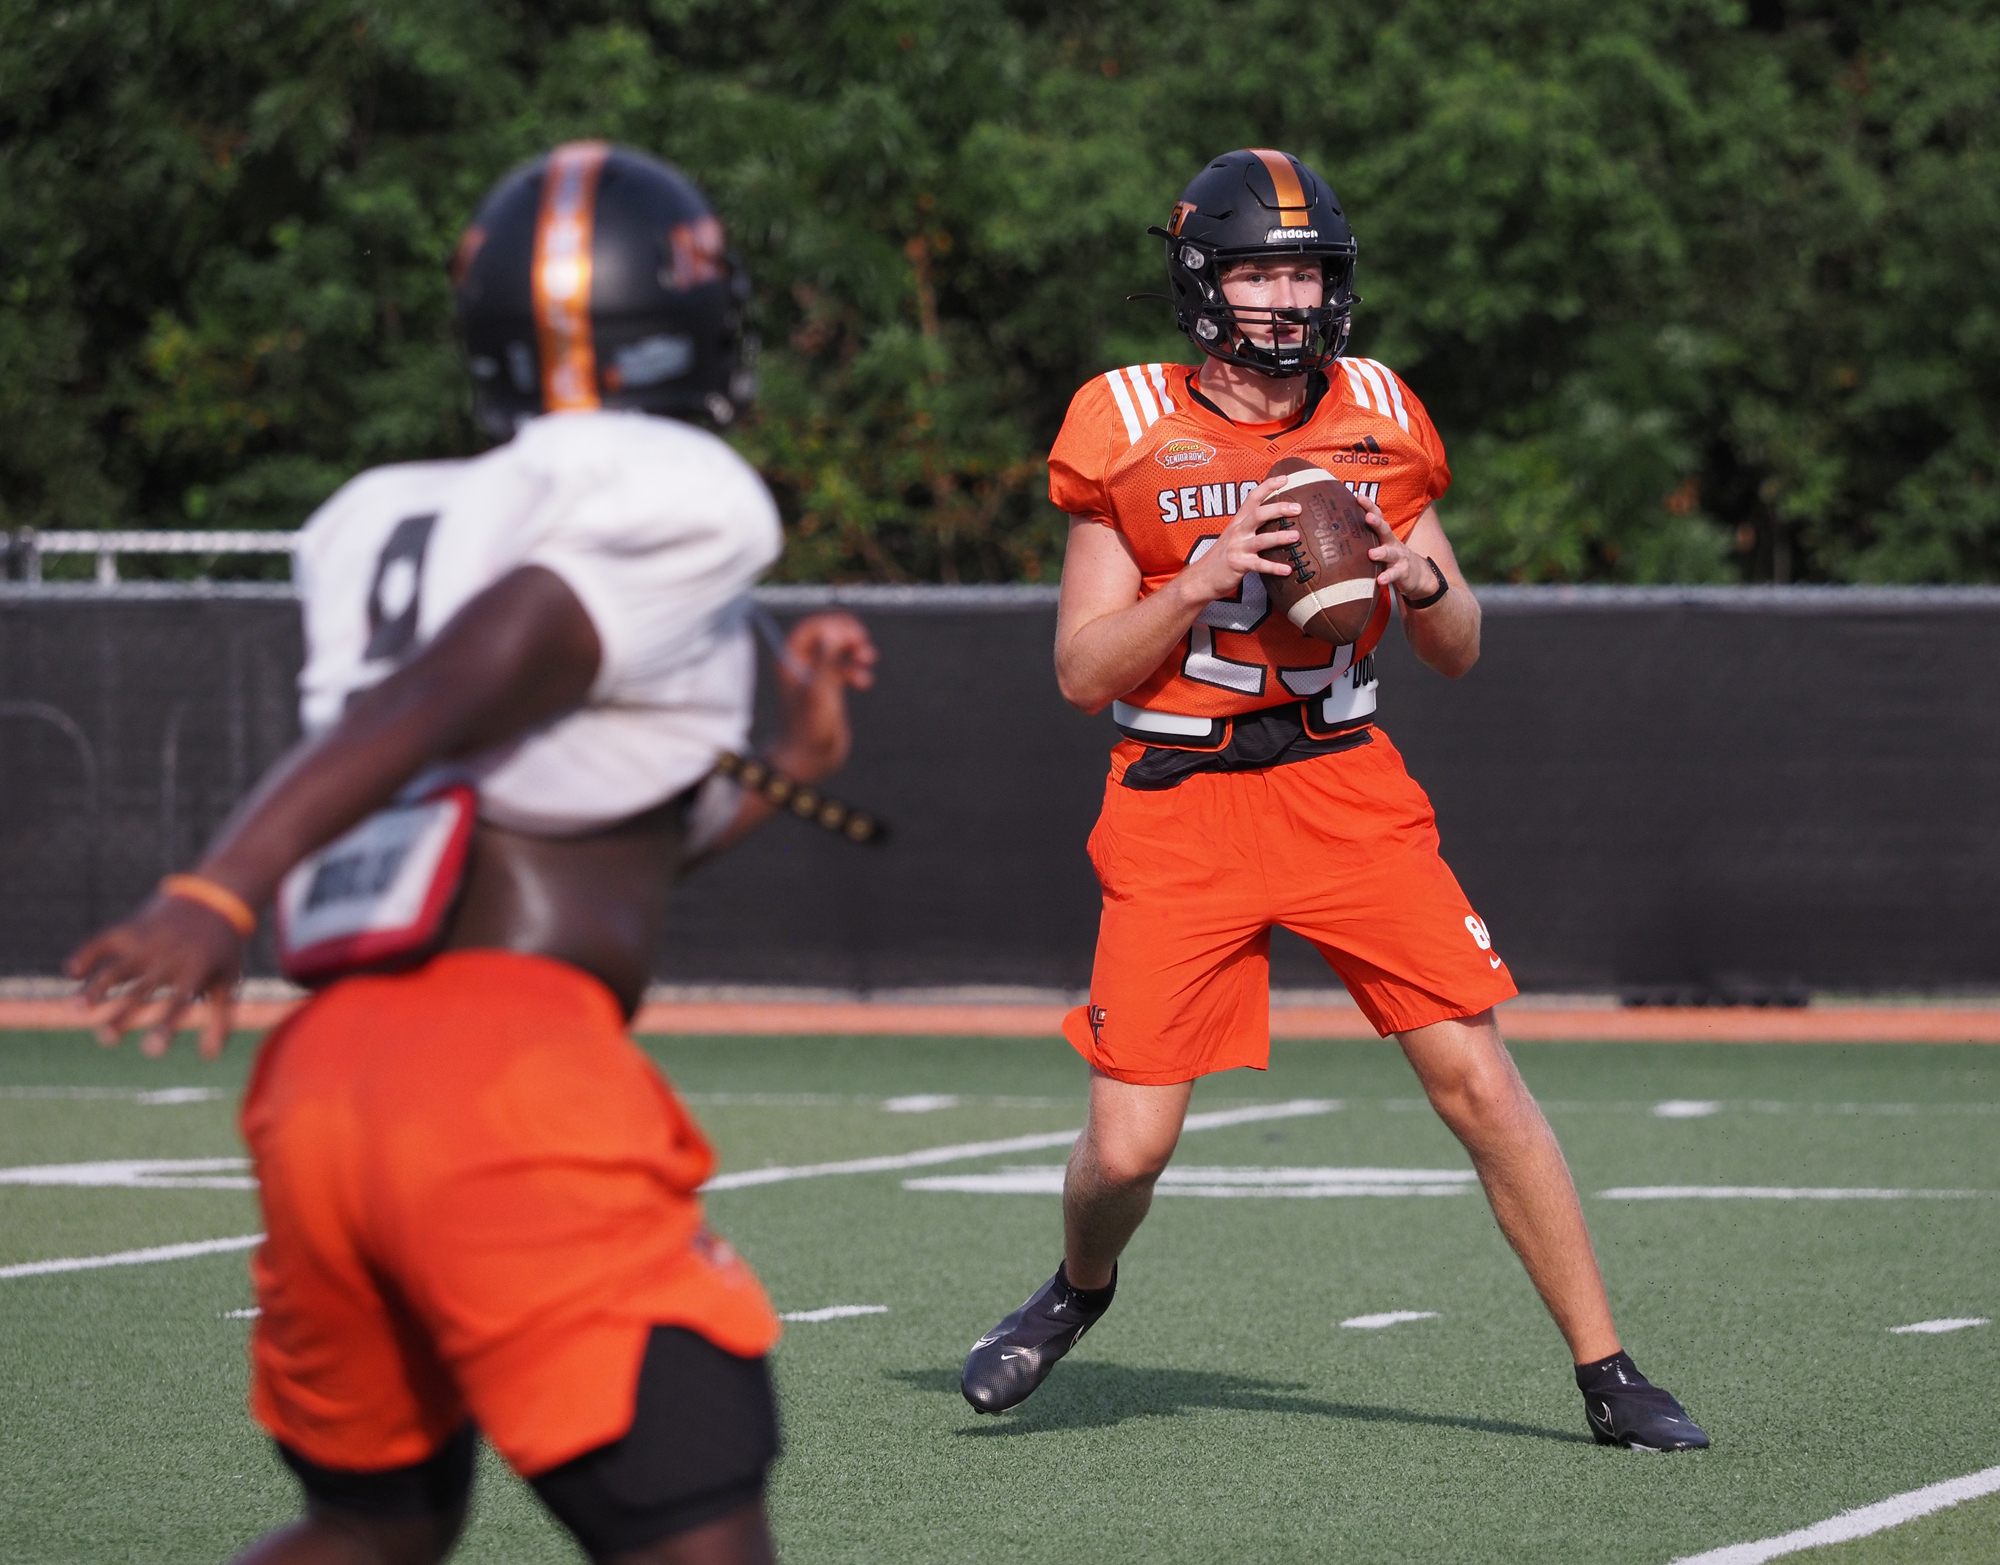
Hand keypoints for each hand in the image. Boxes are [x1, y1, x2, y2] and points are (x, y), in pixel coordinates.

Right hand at [65, 892, 243, 1058]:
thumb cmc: (223, 947)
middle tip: (106, 1040)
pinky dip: (87, 953)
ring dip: (95, 989)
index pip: (179, 1004)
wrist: (216, 896)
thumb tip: (209, 1058)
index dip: (165, 1028)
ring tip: (74, 1010)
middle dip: (122, 1015)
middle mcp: (169, 957)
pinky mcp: (133, 928)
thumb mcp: (228, 979)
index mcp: (197, 971)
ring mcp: (148, 941)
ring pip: (116, 969)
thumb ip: (220, 1017)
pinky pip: (104, 941)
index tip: (151, 1051)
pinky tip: (70, 971)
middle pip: (141, 991)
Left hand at [768, 611, 877, 783]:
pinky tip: (865, 682)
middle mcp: (801, 664)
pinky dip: (857, 670)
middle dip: (847, 635)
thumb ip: (826, 659)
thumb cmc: (809, 727)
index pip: (810, 627)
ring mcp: (815, 675)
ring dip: (856, 651)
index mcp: (790, 660)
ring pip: (839, 650)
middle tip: (863, 640)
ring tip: (869, 658)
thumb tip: (832, 631)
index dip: (833, 623)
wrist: (810, 759)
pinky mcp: (828, 688)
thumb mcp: (819, 691)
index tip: (853, 632)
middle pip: (826, 634)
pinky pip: (845, 667)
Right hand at [1179, 477, 1301, 604]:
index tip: (1285, 478)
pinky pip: (1259, 565)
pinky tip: (1288, 569)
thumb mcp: (1234, 536)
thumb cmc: (1222, 557)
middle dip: (1278, 509)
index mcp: (1238, 522)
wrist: (1202, 577)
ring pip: (1261, 540)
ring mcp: (1238, 548)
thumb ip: (1251, 526)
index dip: (1268, 486)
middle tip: (1297, 508)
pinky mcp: (1239, 565)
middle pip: (1258, 514)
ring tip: (1296, 536)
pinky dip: (1274, 568)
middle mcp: (1238, 532)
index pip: (1252, 498)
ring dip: (1279, 537)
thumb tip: (1276, 519)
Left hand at [1361, 496, 1441, 599]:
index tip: (1359, 496)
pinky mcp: (1402, 572)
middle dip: (1377, 522)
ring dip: (1381, 552)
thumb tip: (1338, 529)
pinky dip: (1387, 577)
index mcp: (1384, 535)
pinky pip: (1394, 574)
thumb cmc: (1391, 557)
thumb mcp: (1381, 544)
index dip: (1369, 506)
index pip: (1377, 516)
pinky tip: (1380, 580)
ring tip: (1372, 554)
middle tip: (1368, 517)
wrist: (1418, 574)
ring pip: (1389, 553)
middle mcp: (1391, 543)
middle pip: (1385, 530)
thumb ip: (1365, 537)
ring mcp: (1398, 557)